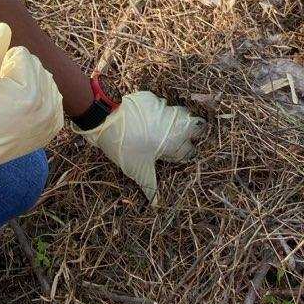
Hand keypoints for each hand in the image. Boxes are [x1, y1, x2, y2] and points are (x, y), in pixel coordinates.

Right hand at [0, 22, 63, 203]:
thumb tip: (5, 27)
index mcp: (31, 93)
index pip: (22, 54)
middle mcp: (47, 109)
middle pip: (36, 66)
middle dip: (15, 73)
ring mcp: (50, 122)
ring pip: (43, 81)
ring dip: (26, 84)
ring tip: (4, 102)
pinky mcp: (48, 132)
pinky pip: (50, 100)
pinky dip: (38, 99)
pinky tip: (20, 109)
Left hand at [77, 91, 203, 203]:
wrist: (107, 120)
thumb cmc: (126, 147)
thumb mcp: (138, 170)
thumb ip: (150, 185)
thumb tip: (155, 204)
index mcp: (175, 142)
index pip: (191, 149)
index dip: (187, 153)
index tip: (180, 156)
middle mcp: (175, 124)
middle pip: (195, 126)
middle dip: (192, 132)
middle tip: (180, 139)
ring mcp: (164, 108)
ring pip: (180, 113)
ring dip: (176, 120)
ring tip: (165, 128)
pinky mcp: (151, 98)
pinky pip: (161, 104)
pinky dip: (158, 111)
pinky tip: (148, 117)